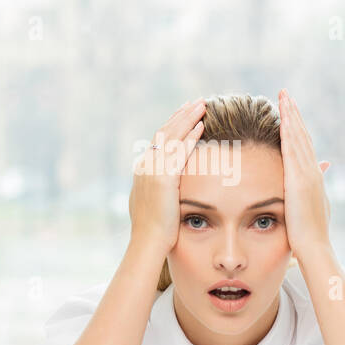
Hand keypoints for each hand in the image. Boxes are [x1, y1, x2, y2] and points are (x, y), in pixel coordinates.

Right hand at [128, 97, 206, 256]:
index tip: (186, 112)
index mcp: (143, 169)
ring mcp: (152, 171)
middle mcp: (145, 165)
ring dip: (188, 119)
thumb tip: (164, 185)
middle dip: (182, 115)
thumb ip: (158, 189)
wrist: (148, 242)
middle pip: (165, 132)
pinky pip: (179, 152)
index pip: (159, 139)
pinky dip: (190, 137)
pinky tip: (201, 126)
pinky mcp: (163, 178)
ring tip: (202, 105)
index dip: (173, 124)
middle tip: (197, 102)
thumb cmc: (154, 229)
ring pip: (172, 137)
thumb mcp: (153, 203)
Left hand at [278, 89, 331, 261]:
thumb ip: (308, 193)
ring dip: (291, 116)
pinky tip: (283, 120)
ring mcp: (307, 174)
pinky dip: (290, 134)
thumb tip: (310, 184)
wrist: (314, 247)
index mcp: (312, 177)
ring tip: (283, 98)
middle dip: (294, 114)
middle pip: (302, 135)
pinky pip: (294, 151)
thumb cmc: (309, 234)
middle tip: (285, 94)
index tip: (289, 111)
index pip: (303, 145)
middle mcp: (312, 171)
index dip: (297, 127)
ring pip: (299, 138)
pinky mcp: (300, 180)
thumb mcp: (310, 209)